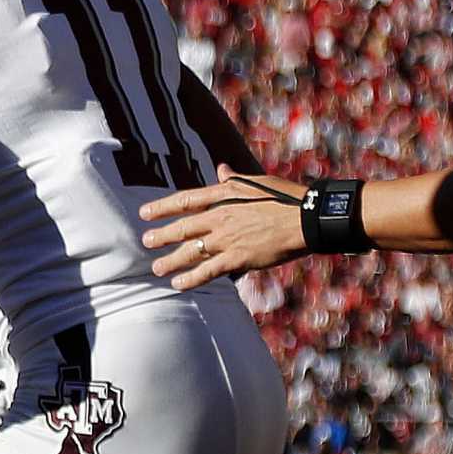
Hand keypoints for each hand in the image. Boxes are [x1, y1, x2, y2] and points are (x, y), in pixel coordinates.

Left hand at [141, 165, 306, 288]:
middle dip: (162, 235)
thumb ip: (233, 180)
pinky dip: (191, 278)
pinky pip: (208, 271)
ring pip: (191, 251)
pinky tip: (177, 284)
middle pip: (183, 228)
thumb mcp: (256, 182)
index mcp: (223, 195)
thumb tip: (221, 169)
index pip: (184, 201)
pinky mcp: (238, 258)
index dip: (161, 207)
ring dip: (171, 260)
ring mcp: (227, 239)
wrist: (308, 219)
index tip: (144, 213)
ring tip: (155, 268)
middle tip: (146, 241)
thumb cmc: (287, 198)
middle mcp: (220, 216)